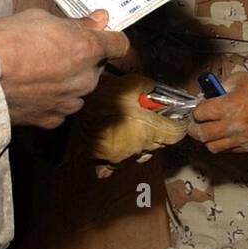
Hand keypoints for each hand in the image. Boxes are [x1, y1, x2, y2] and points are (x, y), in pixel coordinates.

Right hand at [0, 8, 128, 128]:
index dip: (110, 38)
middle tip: (53, 50)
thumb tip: (100, 19)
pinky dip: (52, 99)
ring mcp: (70, 102)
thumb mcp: (39, 18)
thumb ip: (75, 23)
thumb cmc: (3, 43)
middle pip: (96, 66)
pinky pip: (61, 106)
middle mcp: (85, 78)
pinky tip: (31, 89)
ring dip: (68, 80)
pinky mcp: (53, 120)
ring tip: (37, 71)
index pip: (119, 44)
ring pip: (79, 88)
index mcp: (86, 49)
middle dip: (82, 58)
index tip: (101, 35)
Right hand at [67, 73, 187, 175]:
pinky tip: (113, 143)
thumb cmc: (99, 96)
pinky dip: (117, 156)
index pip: (176, 134)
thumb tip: (162, 94)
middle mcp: (137, 147)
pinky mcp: (103, 162)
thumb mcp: (129, 83)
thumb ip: (150, 90)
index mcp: (147, 129)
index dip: (179, 124)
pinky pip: (114, 165)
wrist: (68, 114)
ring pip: (139, 153)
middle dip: (159, 131)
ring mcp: (120, 157)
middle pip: (159, 144)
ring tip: (129, 126)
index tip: (177, 118)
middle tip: (150, 116)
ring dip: (139, 143)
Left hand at [187, 73, 247, 153]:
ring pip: (213, 147)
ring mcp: (243, 138)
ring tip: (208, 132)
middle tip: (194, 125)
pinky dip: (223, 144)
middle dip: (194, 129)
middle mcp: (235, 124)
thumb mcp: (240, 79)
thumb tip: (207, 96)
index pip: (200, 114)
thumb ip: (221, 87)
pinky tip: (225, 134)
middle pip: (202, 134)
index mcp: (230, 106)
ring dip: (207, 140)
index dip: (196, 111)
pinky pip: (229, 150)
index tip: (198, 109)